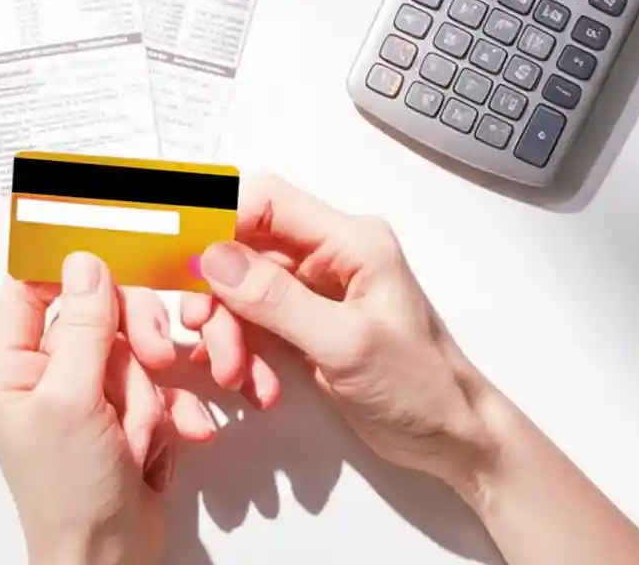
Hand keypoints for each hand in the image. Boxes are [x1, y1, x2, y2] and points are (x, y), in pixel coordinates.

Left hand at [0, 253, 216, 564]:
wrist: (109, 560)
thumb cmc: (70, 500)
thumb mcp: (71, 402)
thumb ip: (80, 327)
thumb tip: (85, 265)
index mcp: (12, 370)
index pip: (28, 289)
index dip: (65, 266)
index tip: (108, 249)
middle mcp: (48, 378)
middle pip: (97, 315)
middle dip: (132, 343)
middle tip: (153, 360)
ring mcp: (89, 397)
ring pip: (135, 352)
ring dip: (148, 392)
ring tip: (138, 431)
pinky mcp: (125, 416)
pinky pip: (158, 388)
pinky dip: (169, 413)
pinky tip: (163, 442)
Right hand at [183, 176, 498, 494]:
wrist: (452, 436)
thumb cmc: (422, 386)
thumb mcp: (345, 343)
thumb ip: (277, 300)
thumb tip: (216, 258)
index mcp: (351, 241)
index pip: (269, 201)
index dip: (220, 221)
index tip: (185, 260)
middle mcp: (331, 256)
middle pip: (245, 250)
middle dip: (220, 297)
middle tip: (210, 340)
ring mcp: (317, 291)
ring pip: (243, 291)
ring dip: (230, 332)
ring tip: (235, 375)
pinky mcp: (307, 324)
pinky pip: (255, 324)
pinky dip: (245, 353)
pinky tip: (256, 386)